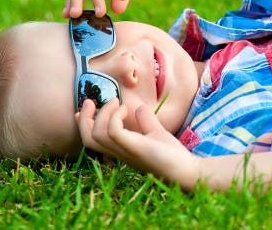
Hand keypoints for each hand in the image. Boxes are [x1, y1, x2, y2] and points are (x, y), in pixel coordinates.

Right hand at [75, 99, 200, 189]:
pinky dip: (115, 117)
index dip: (83, 123)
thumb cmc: (172, 155)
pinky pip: (113, 133)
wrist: (187, 170)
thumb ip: (146, 122)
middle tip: (91, 100)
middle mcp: (119, 152)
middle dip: (85, 118)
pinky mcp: (135, 149)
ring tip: (116, 102)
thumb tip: (138, 108)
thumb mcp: (156, 133)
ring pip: (95, 136)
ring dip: (102, 114)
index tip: (84, 107)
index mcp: (120, 148)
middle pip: (88, 139)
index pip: (93, 140)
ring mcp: (125, 151)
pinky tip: (127, 110)